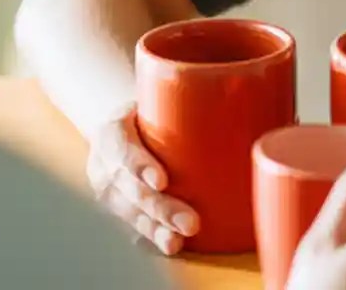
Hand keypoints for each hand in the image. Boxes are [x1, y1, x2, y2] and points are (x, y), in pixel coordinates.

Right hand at [86, 110, 198, 253]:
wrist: (120, 129)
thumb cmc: (149, 113)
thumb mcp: (156, 99)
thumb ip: (186, 101)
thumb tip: (242, 102)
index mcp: (111, 131)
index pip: (122, 149)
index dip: (139, 166)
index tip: (162, 181)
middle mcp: (104, 164)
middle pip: (129, 190)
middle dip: (159, 208)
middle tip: (191, 222)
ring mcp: (107, 192)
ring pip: (129, 214)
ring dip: (155, 230)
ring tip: (179, 241)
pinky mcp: (115, 211)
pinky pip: (130, 229)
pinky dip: (150, 239)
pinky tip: (170, 246)